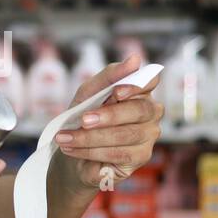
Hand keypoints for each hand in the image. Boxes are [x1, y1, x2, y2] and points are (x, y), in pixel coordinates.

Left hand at [50, 54, 163, 193]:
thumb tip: (135, 59)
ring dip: (91, 137)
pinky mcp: (141, 157)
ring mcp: (149, 135)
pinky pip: (119, 154)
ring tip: (66, 138)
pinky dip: (91, 152)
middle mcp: (151, 111)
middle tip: (83, 120)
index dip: (136, 86)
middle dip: (108, 116)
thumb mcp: (89, 93)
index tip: (116, 92)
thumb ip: (110, 75)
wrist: (73, 150)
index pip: (150, 81)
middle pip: (139, 110)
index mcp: (140, 90)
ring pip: (126, 135)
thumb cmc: (85, 116)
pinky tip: (73, 149)